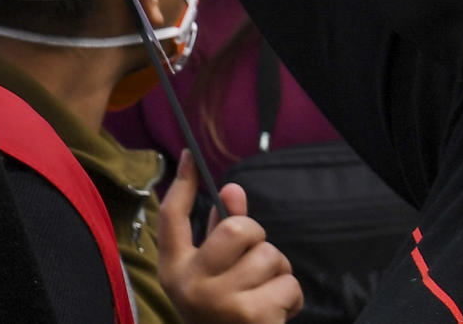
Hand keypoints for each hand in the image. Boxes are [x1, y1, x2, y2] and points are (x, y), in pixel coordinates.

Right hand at [161, 153, 303, 323]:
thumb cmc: (223, 313)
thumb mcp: (212, 275)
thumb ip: (219, 234)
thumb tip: (232, 190)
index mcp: (175, 269)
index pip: (172, 217)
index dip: (183, 184)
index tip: (190, 155)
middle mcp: (192, 284)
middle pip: (236, 228)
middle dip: (258, 238)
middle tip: (255, 260)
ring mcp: (222, 301)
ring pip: (270, 256)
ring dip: (277, 272)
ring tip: (265, 292)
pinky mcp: (254, 317)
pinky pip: (289, 284)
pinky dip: (290, 296)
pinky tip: (276, 311)